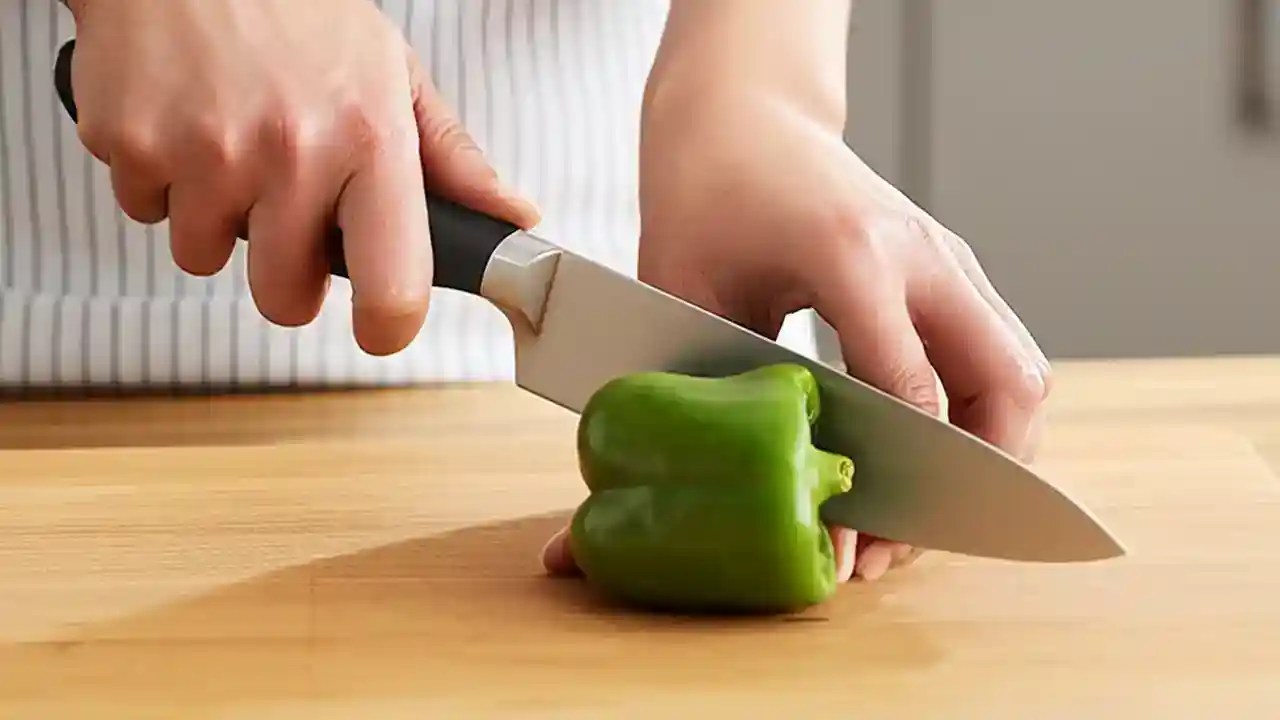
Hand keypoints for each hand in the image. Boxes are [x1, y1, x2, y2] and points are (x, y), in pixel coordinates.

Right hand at [65, 0, 538, 353]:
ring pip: (207, 256)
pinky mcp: (131, 145)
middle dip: (287, 274)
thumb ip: (452, 159)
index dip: (389, 326)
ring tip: (233, 146)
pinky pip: (147, 211)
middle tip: (289, 215)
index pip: (393, 283)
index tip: (383, 328)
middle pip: (285, 296)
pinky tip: (184, 124)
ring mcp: (206, 152)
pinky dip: (162, 180)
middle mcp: (291, 152)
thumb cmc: (296, 9)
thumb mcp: (393, 74)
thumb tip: (510, 217)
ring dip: (217, 219)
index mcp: (369, 139)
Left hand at [542, 83, 1050, 583]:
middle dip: (972, 480)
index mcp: (856, 254)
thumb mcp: (684, 289)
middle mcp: (925, 254)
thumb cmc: (705, 195)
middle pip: (1008, 386)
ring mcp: (950, 258)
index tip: (865, 545)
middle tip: (904, 543)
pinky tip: (932, 461)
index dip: (897, 483)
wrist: (743, 118)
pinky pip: (1001, 357)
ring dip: (990, 454)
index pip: (917, 390)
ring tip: (918, 516)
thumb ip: (714, 381)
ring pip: (1021, 374)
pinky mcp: (953, 271)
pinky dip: (985, 418)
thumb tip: (722, 479)